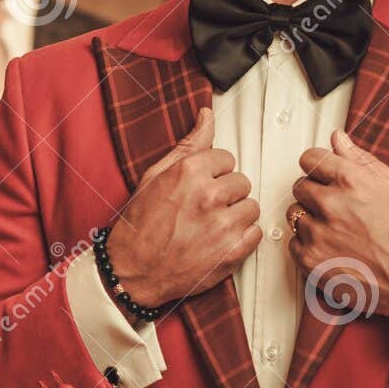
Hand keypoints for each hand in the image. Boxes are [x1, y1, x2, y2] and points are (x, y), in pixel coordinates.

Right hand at [104, 107, 260, 306]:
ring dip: (236, 215)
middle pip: (242, 182)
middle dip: (225, 193)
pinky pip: (255, 233)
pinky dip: (242, 237)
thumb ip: (188, 144)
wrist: (132, 271)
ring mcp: (223, 225)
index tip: (198, 186)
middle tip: (202, 208)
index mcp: (190, 171)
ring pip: (251, 207)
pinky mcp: (232, 252)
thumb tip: (208, 115)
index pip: (226, 158)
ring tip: (211, 224)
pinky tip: (220, 240)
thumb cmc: (140, 225)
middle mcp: (209, 195)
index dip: (212, 173)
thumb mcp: (155, 176)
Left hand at [288, 129, 388, 316]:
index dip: (318, 167)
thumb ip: (361, 160)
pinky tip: (334, 249)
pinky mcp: (311, 260)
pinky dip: (309, 245)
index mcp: (351, 181)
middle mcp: (331, 204)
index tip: (323, 175)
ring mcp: (318, 233)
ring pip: (296, 214)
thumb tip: (338, 139)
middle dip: (316, 193)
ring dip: (312, 219)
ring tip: (339, 231)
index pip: (310, 159)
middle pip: (300, 186)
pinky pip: (294, 243)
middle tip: (338, 209)